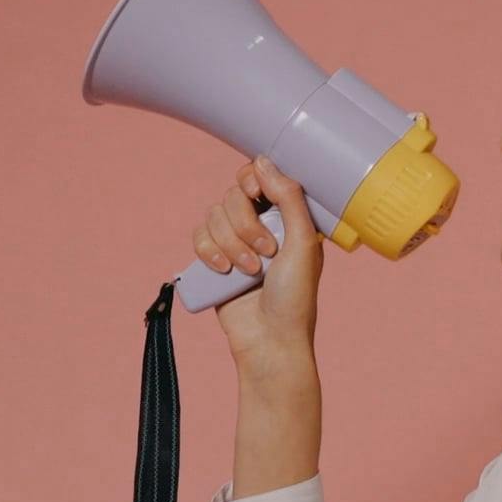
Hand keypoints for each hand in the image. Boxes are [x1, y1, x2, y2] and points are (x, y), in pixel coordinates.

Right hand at [193, 155, 323, 362]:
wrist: (269, 341)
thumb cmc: (295, 297)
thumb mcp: (303, 243)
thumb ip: (288, 197)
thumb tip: (262, 160)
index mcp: (286, 216)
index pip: (259, 176)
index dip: (253, 182)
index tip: (258, 197)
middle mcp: (260, 224)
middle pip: (232, 195)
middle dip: (245, 225)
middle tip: (266, 252)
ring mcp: (235, 241)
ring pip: (214, 215)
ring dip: (230, 243)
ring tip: (249, 271)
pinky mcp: (215, 259)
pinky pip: (198, 236)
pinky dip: (209, 252)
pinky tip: (224, 272)